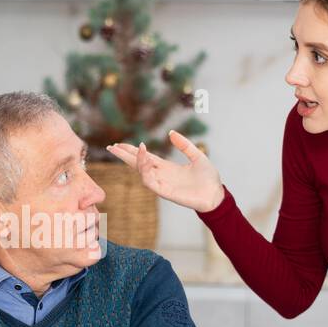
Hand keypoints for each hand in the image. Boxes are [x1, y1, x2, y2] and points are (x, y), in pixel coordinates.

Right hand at [106, 130, 225, 212]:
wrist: (216, 194)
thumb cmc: (208, 178)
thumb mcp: (197, 155)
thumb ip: (184, 144)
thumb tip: (171, 132)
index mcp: (166, 167)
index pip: (144, 157)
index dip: (132, 151)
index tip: (119, 144)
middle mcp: (161, 175)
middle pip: (138, 164)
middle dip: (124, 156)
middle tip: (111, 147)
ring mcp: (162, 184)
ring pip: (142, 172)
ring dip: (137, 161)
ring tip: (138, 149)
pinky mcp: (165, 192)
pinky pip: (150, 182)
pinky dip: (145, 171)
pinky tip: (145, 160)